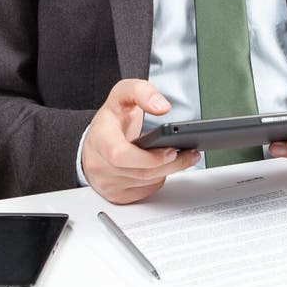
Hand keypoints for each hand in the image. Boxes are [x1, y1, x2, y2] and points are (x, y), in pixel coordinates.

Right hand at [81, 79, 199, 203]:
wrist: (97, 139)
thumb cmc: (111, 118)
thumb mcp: (124, 93)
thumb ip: (143, 92)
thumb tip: (162, 107)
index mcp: (100, 138)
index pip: (120, 155)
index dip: (148, 157)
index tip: (171, 149)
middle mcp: (99, 164)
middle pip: (140, 172)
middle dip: (170, 164)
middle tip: (190, 153)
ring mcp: (106, 183)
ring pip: (146, 183)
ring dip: (169, 171)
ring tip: (184, 156)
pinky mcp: (115, 195)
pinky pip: (144, 191)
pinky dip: (158, 179)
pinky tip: (166, 166)